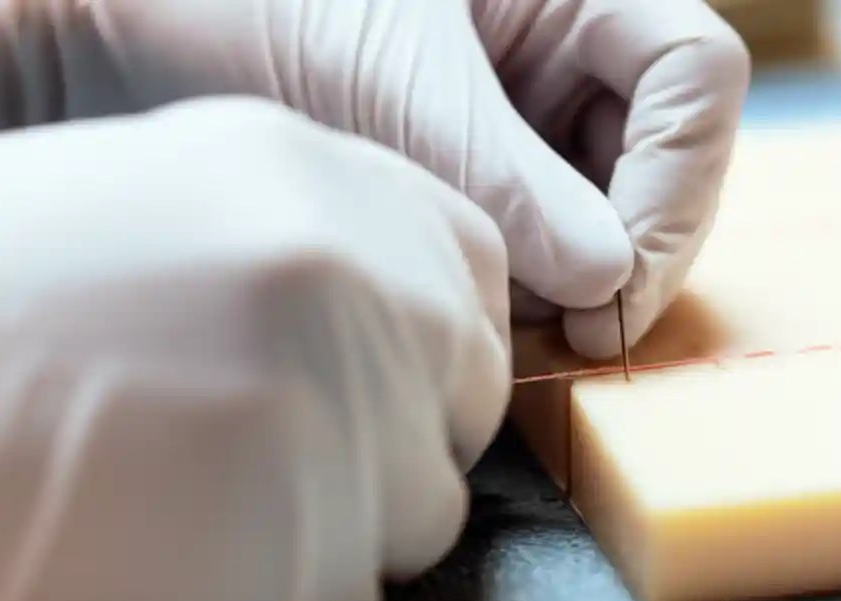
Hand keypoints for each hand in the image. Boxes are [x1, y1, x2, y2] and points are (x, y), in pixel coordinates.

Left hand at [0, 0, 750, 357]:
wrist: (145, 34)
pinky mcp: (494, 181)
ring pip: (618, 214)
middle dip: (634, 250)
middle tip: (579, 329)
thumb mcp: (403, 83)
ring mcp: (534, 121)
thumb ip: (513, 179)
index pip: (695, 75)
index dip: (681, 180)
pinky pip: (555, 246)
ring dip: (583, 282)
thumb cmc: (264, 3)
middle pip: (671, 159)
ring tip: (515, 319)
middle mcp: (569, 53)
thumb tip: (609, 282)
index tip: (619, 275)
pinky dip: (537, 292)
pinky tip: (492, 312)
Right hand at [0, 97, 509, 600]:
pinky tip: (176, 551)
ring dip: (338, 524)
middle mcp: (360, 285)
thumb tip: (401, 321)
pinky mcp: (307, 547)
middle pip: (461, 399)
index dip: (443, 336)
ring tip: (206, 497)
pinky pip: (341, 600)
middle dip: (398, 437)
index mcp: (324, 184)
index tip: (408, 373)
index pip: (471, 269)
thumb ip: (317, 248)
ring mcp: (346, 413)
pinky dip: (270, 600)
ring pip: (420, 512)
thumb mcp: (176, 202)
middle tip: (283, 451)